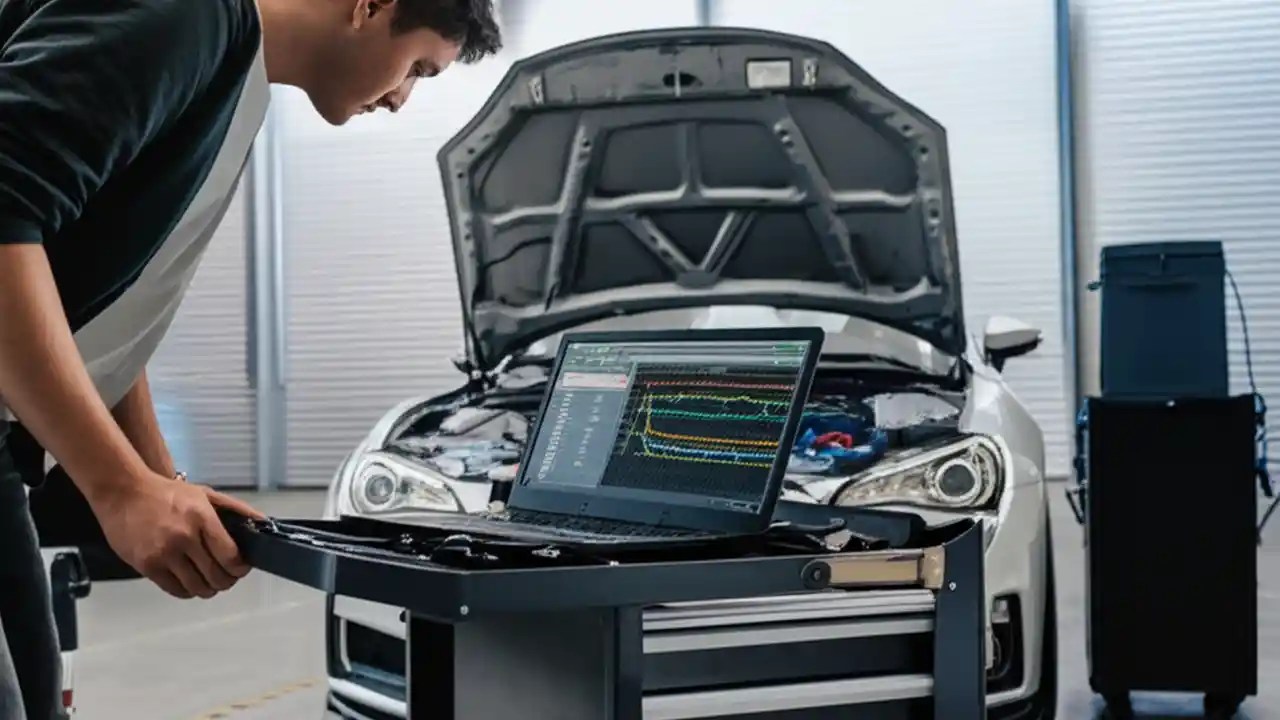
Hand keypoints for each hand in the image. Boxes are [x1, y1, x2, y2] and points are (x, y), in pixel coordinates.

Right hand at [89, 471, 265, 598]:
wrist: (123, 492)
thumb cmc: (167, 493)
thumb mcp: (205, 494)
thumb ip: (236, 509)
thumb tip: (263, 523)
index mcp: (202, 518)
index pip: (230, 556)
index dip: (240, 568)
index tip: (241, 568)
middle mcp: (184, 538)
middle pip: (216, 575)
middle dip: (227, 581)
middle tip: (227, 577)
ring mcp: (164, 553)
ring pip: (197, 587)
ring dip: (209, 589)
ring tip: (210, 582)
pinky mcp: (147, 566)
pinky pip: (175, 590)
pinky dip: (188, 591)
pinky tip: (191, 582)